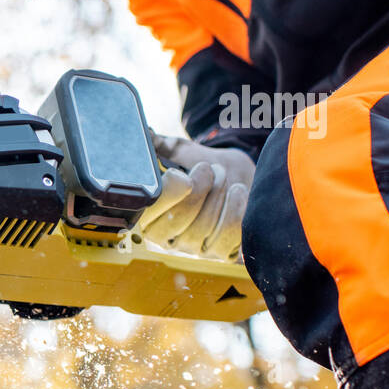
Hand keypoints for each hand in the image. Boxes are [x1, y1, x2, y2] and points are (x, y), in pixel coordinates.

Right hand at [141, 135, 254, 261]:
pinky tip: (237, 192)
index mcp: (149, 215)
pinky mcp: (220, 254)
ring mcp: (193, 248)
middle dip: (199, 187)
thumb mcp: (186, 154)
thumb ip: (165, 146)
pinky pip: (227, 234)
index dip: (168, 192)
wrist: (242, 181)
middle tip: (208, 169)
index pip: (150, 210)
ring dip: (218, 194)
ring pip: (204, 226)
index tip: (181, 174)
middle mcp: (166, 237)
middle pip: (178, 218)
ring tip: (224, 176)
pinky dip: (235, 208)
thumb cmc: (210, 169)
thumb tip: (147, 134)